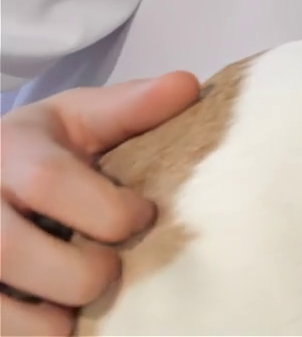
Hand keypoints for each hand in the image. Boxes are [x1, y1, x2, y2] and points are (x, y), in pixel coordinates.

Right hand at [0, 73, 199, 335]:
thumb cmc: (41, 150)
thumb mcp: (77, 119)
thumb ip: (128, 107)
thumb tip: (186, 87)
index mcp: (7, 152)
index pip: (48, 182)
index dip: (109, 211)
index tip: (143, 218)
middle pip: (12, 250)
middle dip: (82, 273)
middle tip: (110, 270)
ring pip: (0, 311)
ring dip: (51, 321)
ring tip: (76, 305)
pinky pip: (0, 330)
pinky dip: (31, 334)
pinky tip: (53, 317)